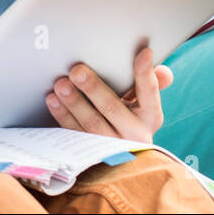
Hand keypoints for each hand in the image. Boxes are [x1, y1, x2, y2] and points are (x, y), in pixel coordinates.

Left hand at [45, 47, 172, 142]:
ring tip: (60, 84)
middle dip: (93, 88)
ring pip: (90, 123)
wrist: (121, 162)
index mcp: (150, 116)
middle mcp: (134, 133)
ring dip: (73, 102)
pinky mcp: (91, 154)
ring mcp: (112, 147)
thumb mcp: (143, 105)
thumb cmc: (130, 120)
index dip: (146, 72)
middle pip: (112, 108)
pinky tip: (53, 100)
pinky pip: (74, 134)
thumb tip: (160, 68)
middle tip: (76, 70)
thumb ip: (148, 84)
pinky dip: (62, 116)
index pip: (149, 92)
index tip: (143, 53)